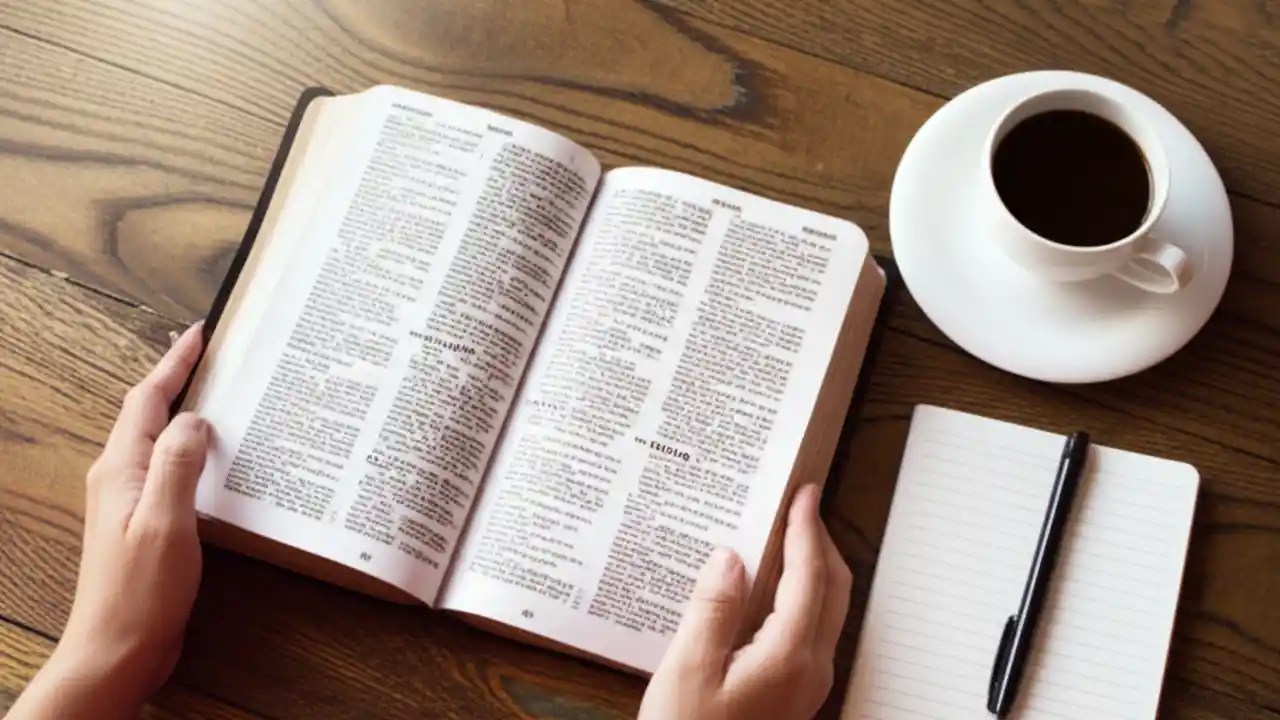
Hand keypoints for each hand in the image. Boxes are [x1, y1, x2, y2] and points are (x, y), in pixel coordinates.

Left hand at [9, 324, 208, 719]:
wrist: (117, 648)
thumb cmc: (140, 590)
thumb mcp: (165, 521)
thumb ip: (178, 462)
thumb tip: (196, 418)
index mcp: (122, 468)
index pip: (147, 398)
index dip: (175, 363)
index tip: (201, 332)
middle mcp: (120, 477)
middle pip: (150, 412)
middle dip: (181, 378)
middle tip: (217, 354)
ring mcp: (129, 500)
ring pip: (160, 439)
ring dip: (188, 412)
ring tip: (223, 394)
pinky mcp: (144, 522)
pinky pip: (170, 468)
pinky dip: (194, 449)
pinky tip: (217, 456)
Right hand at [638, 484, 851, 719]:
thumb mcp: (687, 671)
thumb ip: (712, 609)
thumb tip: (731, 557)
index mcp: (789, 655)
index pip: (810, 575)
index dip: (806, 529)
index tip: (803, 493)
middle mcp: (810, 667)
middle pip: (833, 589)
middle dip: (820, 542)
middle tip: (799, 505)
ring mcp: (806, 683)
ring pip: (826, 609)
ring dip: (813, 568)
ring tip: (784, 536)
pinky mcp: (792, 693)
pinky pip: (809, 629)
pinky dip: (799, 596)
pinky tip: (766, 589)